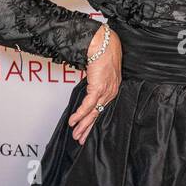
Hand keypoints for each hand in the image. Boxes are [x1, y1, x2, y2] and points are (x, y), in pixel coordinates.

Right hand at [68, 25, 121, 145]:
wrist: (103, 45)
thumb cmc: (103, 55)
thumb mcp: (99, 73)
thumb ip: (95, 84)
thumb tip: (87, 90)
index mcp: (111, 90)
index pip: (101, 110)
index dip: (93, 121)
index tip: (86, 130)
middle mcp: (110, 93)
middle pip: (98, 115)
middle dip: (88, 129)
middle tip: (80, 139)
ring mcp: (105, 92)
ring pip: (93, 113)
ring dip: (82, 125)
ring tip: (75, 135)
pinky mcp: (98, 88)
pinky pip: (88, 105)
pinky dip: (80, 114)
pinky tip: (73, 121)